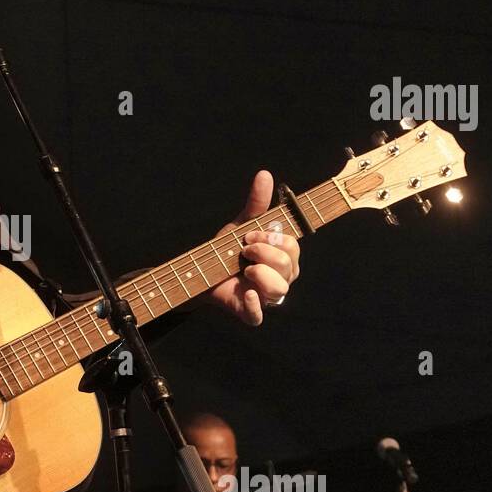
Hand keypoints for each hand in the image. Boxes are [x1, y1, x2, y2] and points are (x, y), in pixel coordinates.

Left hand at [203, 170, 300, 325]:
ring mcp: (266, 296)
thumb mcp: (241, 225)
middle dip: (265, 252)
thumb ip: (256, 204)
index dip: (275, 238)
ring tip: (244, 269)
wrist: (198, 273)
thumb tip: (265, 174)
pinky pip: (259, 316)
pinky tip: (246, 293)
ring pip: (279, 289)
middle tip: (244, 248)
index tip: (252, 233)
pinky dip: (254, 305)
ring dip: (261, 274)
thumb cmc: (227, 250)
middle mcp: (280, 277)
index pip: (293, 246)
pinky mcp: (249, 312)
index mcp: (283, 256)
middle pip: (289, 266)